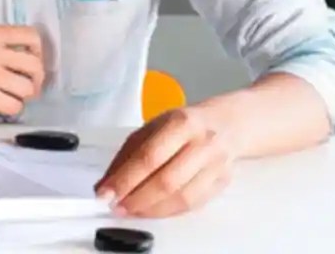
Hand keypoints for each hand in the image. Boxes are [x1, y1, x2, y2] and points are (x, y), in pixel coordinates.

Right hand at [0, 25, 44, 121]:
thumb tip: (24, 57)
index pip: (32, 36)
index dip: (38, 53)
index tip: (30, 64)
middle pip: (35, 65)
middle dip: (35, 79)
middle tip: (25, 87)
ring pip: (28, 87)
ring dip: (22, 96)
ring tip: (9, 97)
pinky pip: (15, 106)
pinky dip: (11, 109)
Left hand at [94, 107, 235, 217]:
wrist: (229, 124)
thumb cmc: (185, 124)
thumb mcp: (153, 127)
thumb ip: (128, 155)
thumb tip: (105, 184)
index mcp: (181, 123)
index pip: (149, 156)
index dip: (125, 179)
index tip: (105, 193)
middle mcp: (202, 144)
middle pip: (167, 181)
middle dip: (136, 199)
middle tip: (117, 206)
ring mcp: (216, 165)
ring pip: (182, 198)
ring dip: (151, 210)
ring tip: (131, 210)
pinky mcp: (222, 183)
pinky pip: (193, 205)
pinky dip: (168, 212)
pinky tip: (152, 210)